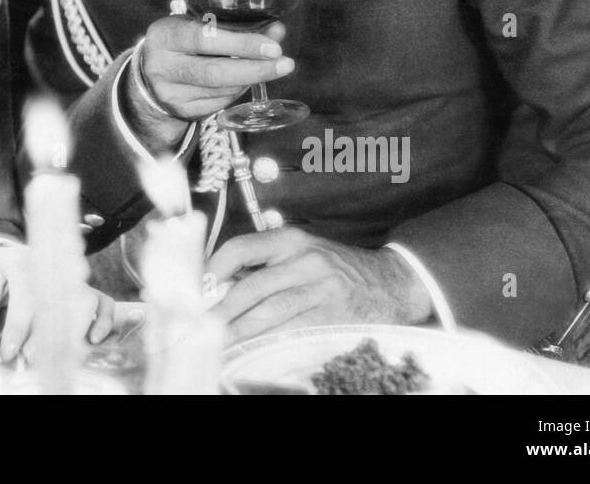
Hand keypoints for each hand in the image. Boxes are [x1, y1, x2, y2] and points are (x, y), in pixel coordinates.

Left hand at [0, 243, 115, 363]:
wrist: (6, 262)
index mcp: (22, 264)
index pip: (25, 300)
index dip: (16, 331)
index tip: (6, 354)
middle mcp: (52, 267)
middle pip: (58, 302)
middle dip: (45, 337)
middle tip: (29, 361)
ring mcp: (70, 277)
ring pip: (84, 301)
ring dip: (75, 331)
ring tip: (60, 355)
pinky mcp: (83, 289)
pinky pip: (104, 302)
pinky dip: (104, 320)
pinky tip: (93, 340)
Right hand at [139, 14, 292, 122]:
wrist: (149, 73)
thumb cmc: (181, 41)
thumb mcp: (198, 24)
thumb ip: (235, 26)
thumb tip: (276, 31)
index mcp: (164, 35)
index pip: (205, 39)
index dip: (241, 43)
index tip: (273, 46)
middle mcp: (162, 66)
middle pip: (215, 72)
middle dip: (255, 68)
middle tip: (285, 64)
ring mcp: (170, 93)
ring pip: (221, 90)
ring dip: (251, 79)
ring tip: (270, 67)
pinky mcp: (181, 111)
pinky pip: (219, 103)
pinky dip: (238, 91)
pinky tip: (246, 80)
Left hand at [204, 227, 432, 342]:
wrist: (390, 283)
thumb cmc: (336, 268)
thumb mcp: (303, 251)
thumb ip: (266, 263)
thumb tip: (220, 285)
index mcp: (292, 239)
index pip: (242, 248)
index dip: (214, 268)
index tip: (198, 288)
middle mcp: (305, 260)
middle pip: (252, 287)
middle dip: (221, 310)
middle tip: (199, 324)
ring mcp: (321, 289)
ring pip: (269, 313)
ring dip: (239, 330)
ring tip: (217, 341)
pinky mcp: (333, 316)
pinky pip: (293, 331)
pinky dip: (269, 342)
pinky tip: (253, 349)